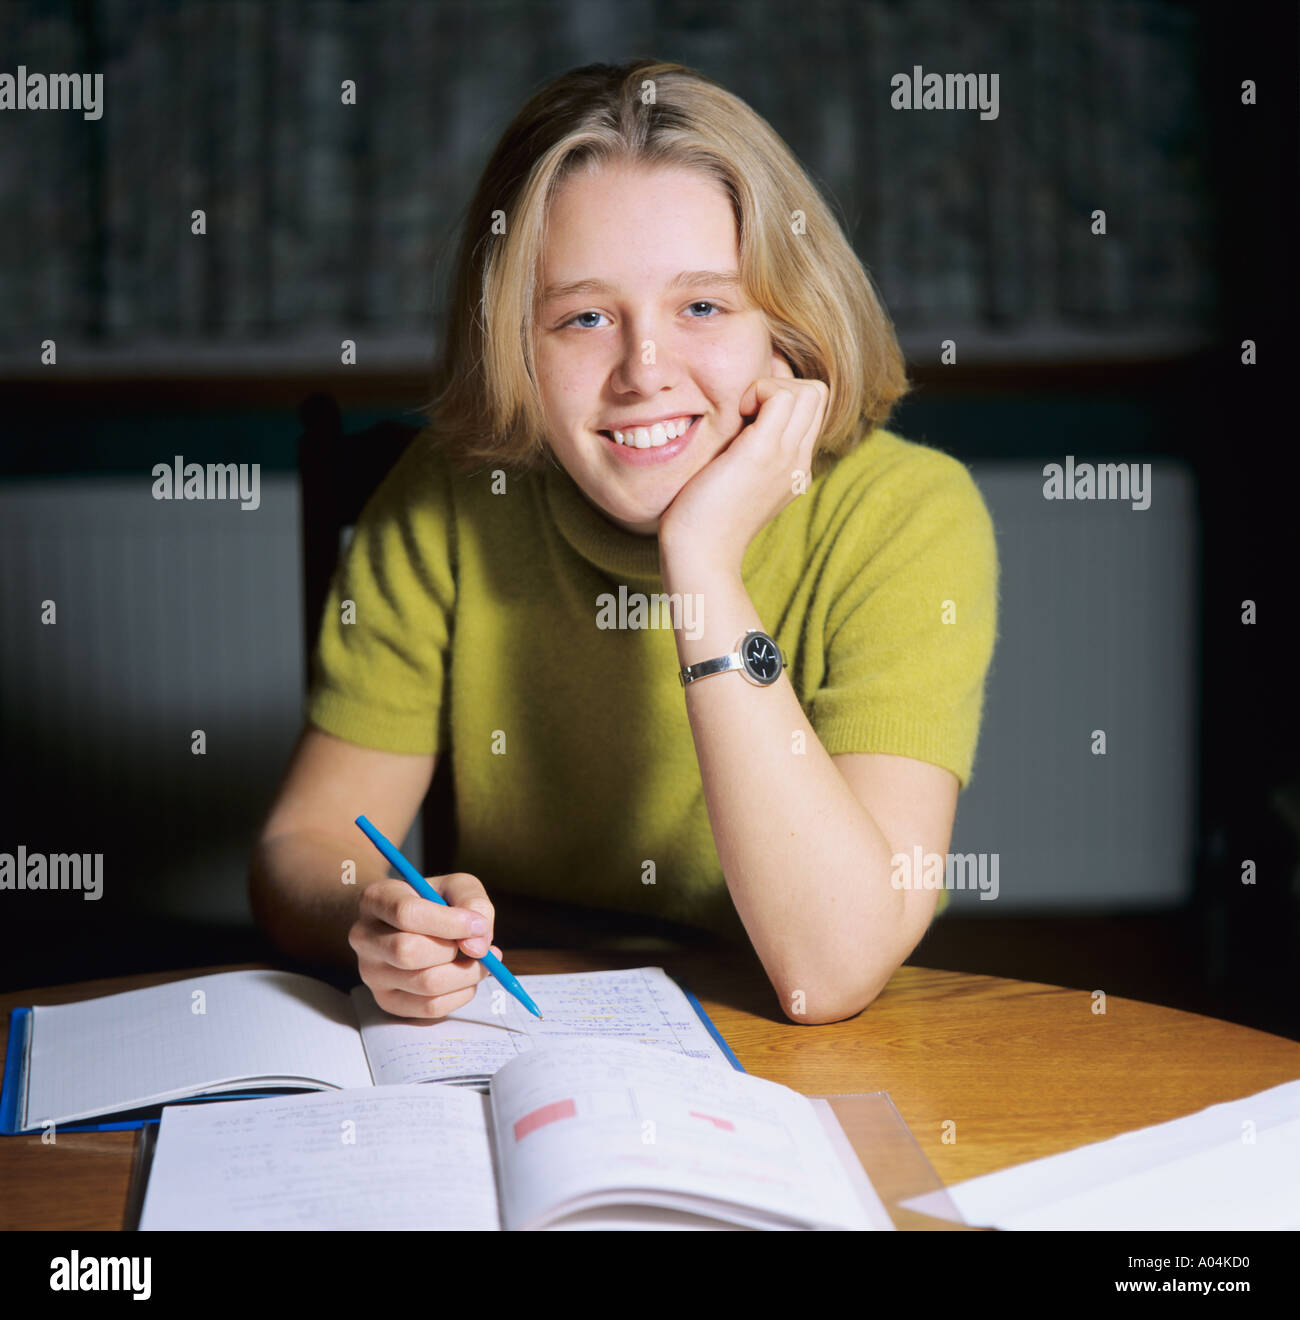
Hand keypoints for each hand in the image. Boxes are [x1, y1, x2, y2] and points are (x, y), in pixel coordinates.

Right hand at [349, 872, 500, 1019]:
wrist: (408, 925)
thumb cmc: (434, 901)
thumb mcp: (456, 886)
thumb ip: (473, 903)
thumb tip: (477, 946)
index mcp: (376, 899)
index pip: (405, 913)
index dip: (448, 922)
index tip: (478, 925)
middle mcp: (364, 937)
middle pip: (409, 952)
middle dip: (453, 950)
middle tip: (477, 945)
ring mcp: (372, 973)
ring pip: (424, 984)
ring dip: (465, 974)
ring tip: (481, 961)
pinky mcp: (387, 1001)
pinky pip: (430, 1007)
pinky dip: (461, 994)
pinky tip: (468, 977)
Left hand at [657, 353, 828, 576]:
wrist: (700, 555)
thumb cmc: (703, 520)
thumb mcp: (734, 481)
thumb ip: (745, 453)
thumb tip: (737, 418)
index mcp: (794, 469)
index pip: (811, 409)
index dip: (780, 395)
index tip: (745, 414)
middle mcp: (799, 462)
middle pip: (817, 394)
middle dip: (780, 385)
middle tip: (742, 410)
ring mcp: (786, 457)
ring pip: (810, 390)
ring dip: (771, 386)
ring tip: (740, 412)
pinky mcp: (763, 452)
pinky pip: (783, 395)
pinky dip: (759, 389)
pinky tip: (734, 414)